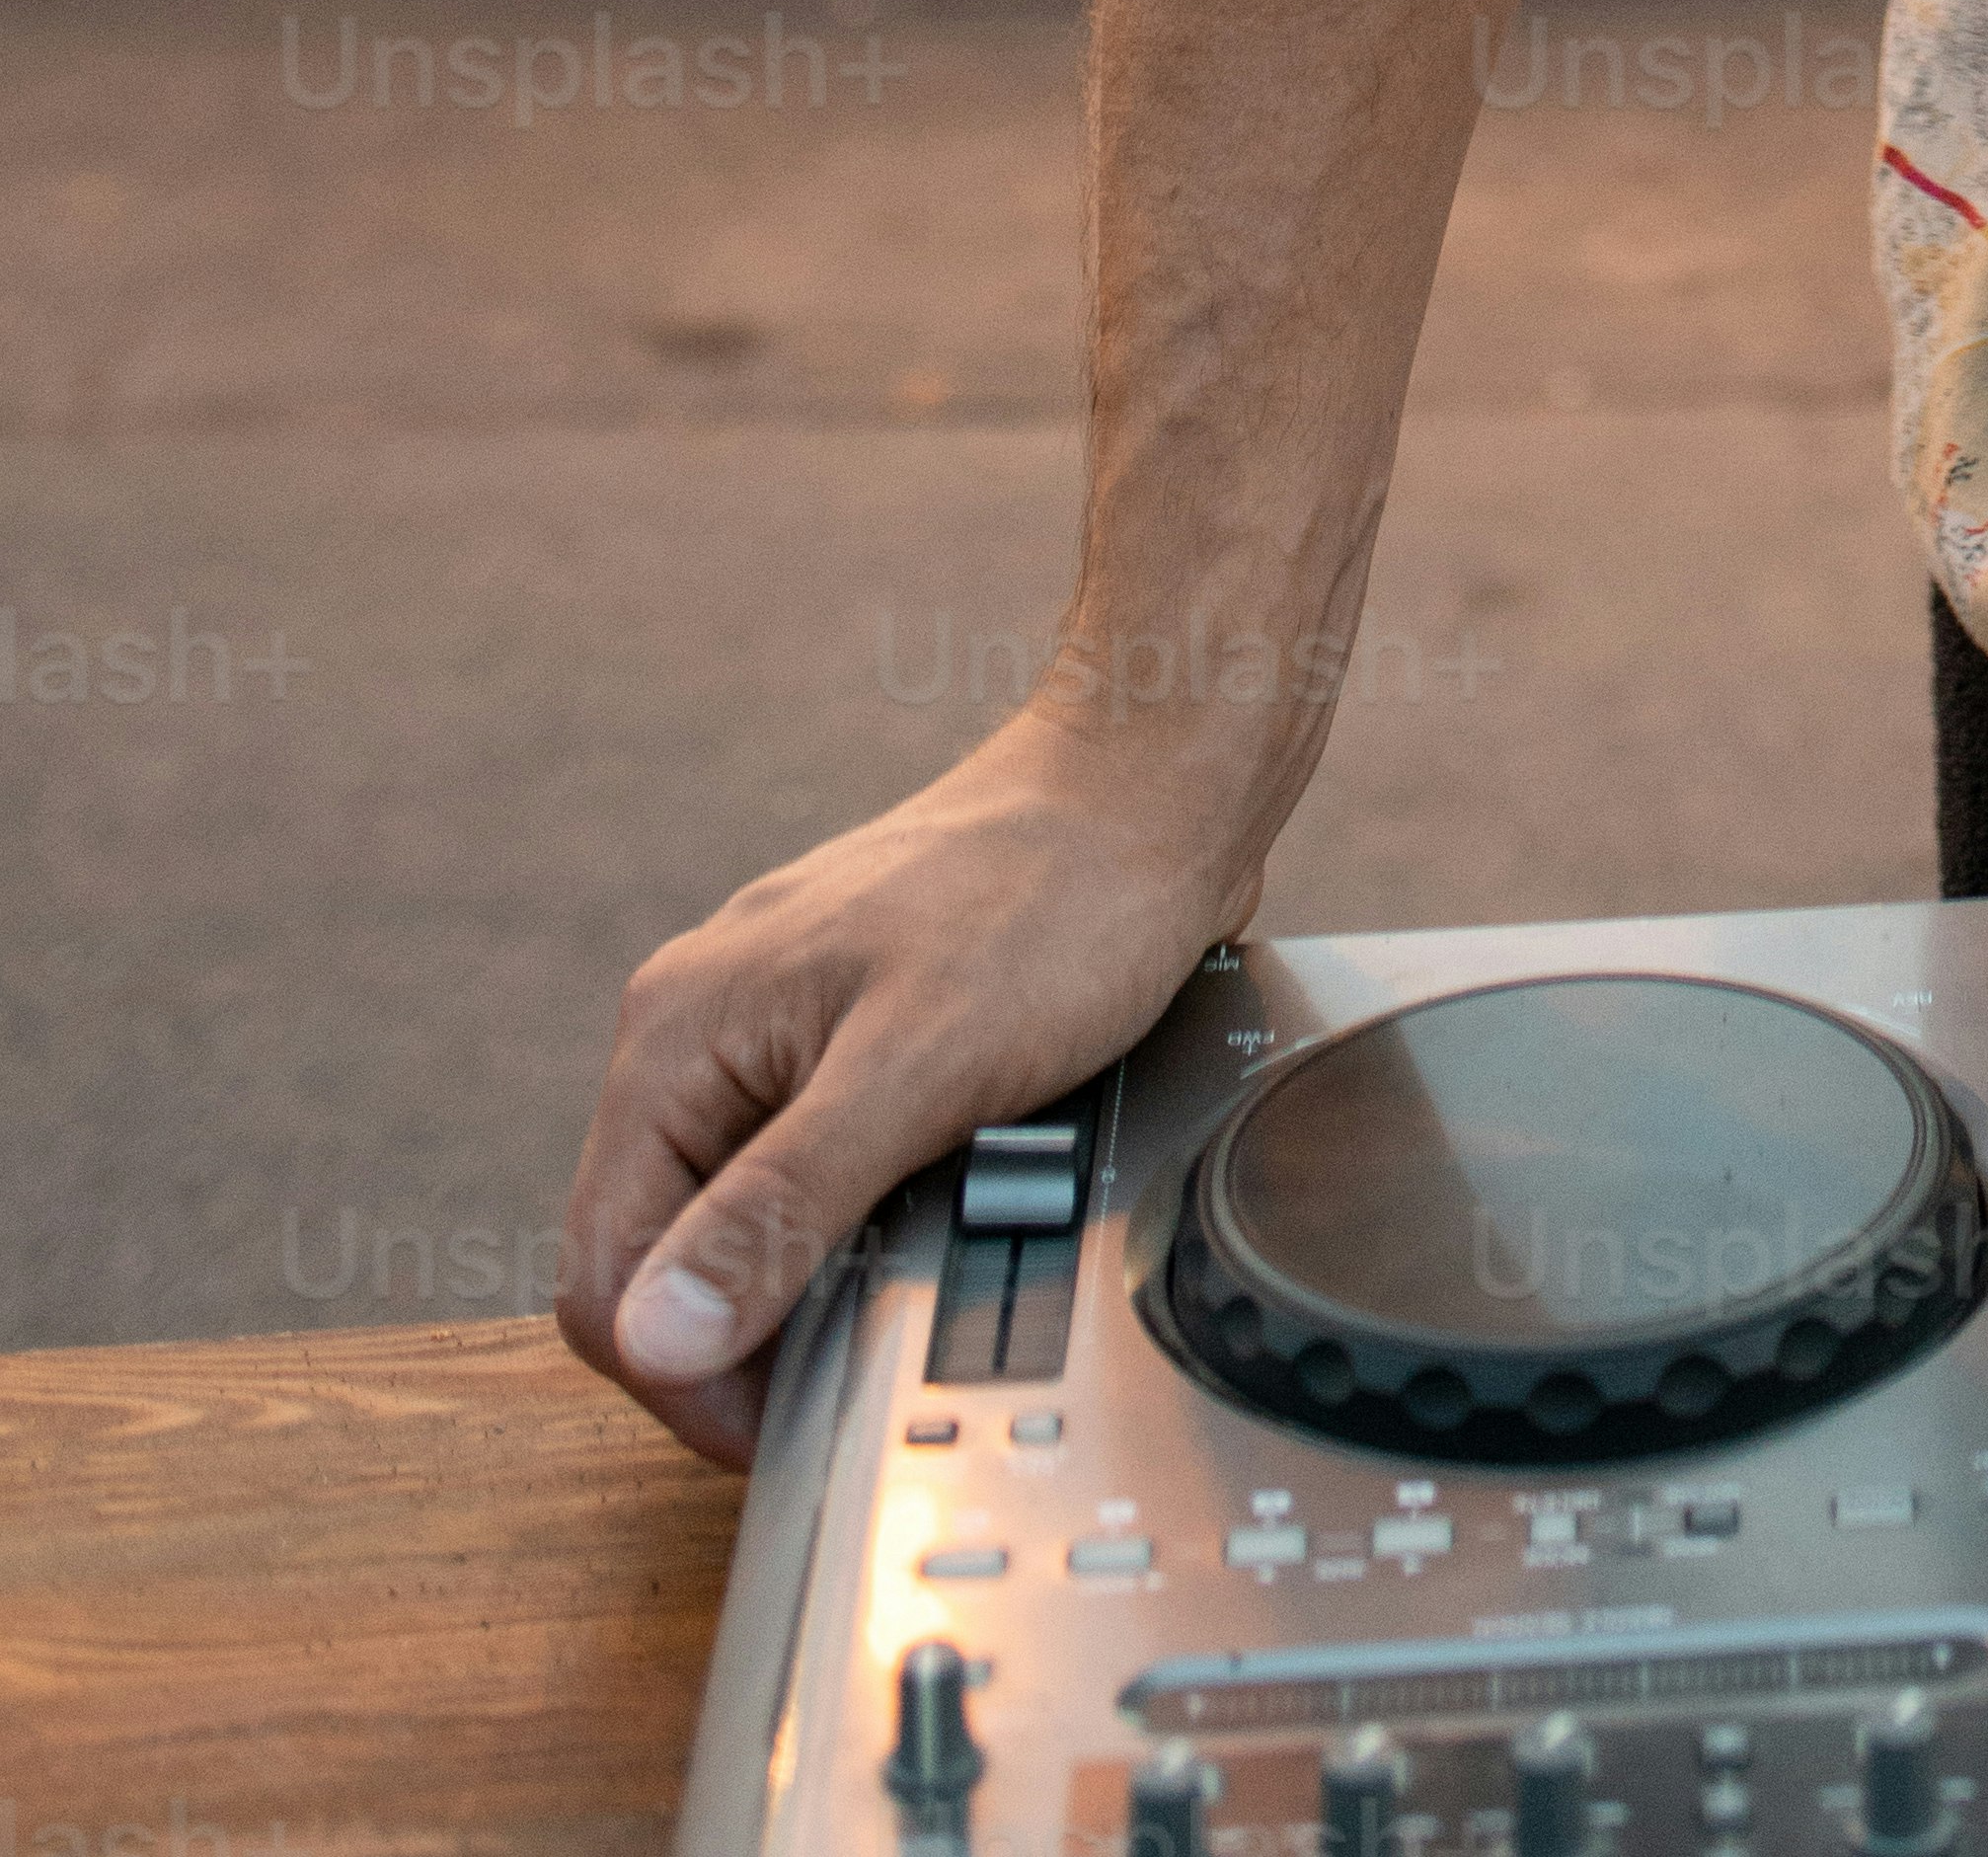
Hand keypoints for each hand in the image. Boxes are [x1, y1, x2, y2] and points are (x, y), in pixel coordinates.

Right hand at [556, 734, 1249, 1469]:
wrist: (1147, 790)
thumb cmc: (1049, 898)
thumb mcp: (917, 1070)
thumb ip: (779, 1205)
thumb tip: (660, 1335)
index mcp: (679, 1032)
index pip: (606, 1272)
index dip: (682, 1378)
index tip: (778, 1431)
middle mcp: (702, 1025)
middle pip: (659, 1249)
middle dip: (737, 1333)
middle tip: (845, 1373)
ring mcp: (772, 1026)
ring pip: (731, 1209)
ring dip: (792, 1276)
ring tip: (889, 1293)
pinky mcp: (841, 1032)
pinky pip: (799, 1161)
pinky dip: (842, 1217)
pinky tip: (915, 1222)